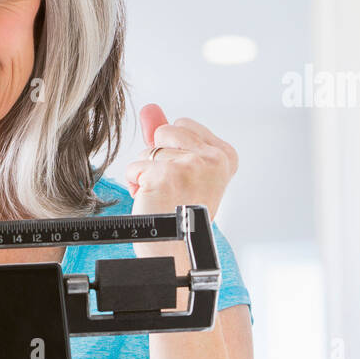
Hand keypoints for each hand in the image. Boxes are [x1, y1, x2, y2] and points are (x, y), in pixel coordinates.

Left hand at [123, 103, 237, 220]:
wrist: (177, 249)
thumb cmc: (182, 214)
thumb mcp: (187, 170)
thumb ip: (171, 138)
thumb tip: (151, 109)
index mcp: (224, 155)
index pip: (184, 124)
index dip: (173, 149)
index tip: (184, 176)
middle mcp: (212, 159)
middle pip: (165, 131)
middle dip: (158, 156)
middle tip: (172, 186)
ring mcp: (190, 165)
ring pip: (148, 150)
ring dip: (146, 172)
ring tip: (162, 194)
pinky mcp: (166, 175)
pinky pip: (135, 166)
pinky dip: (136, 183)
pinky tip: (151, 199)